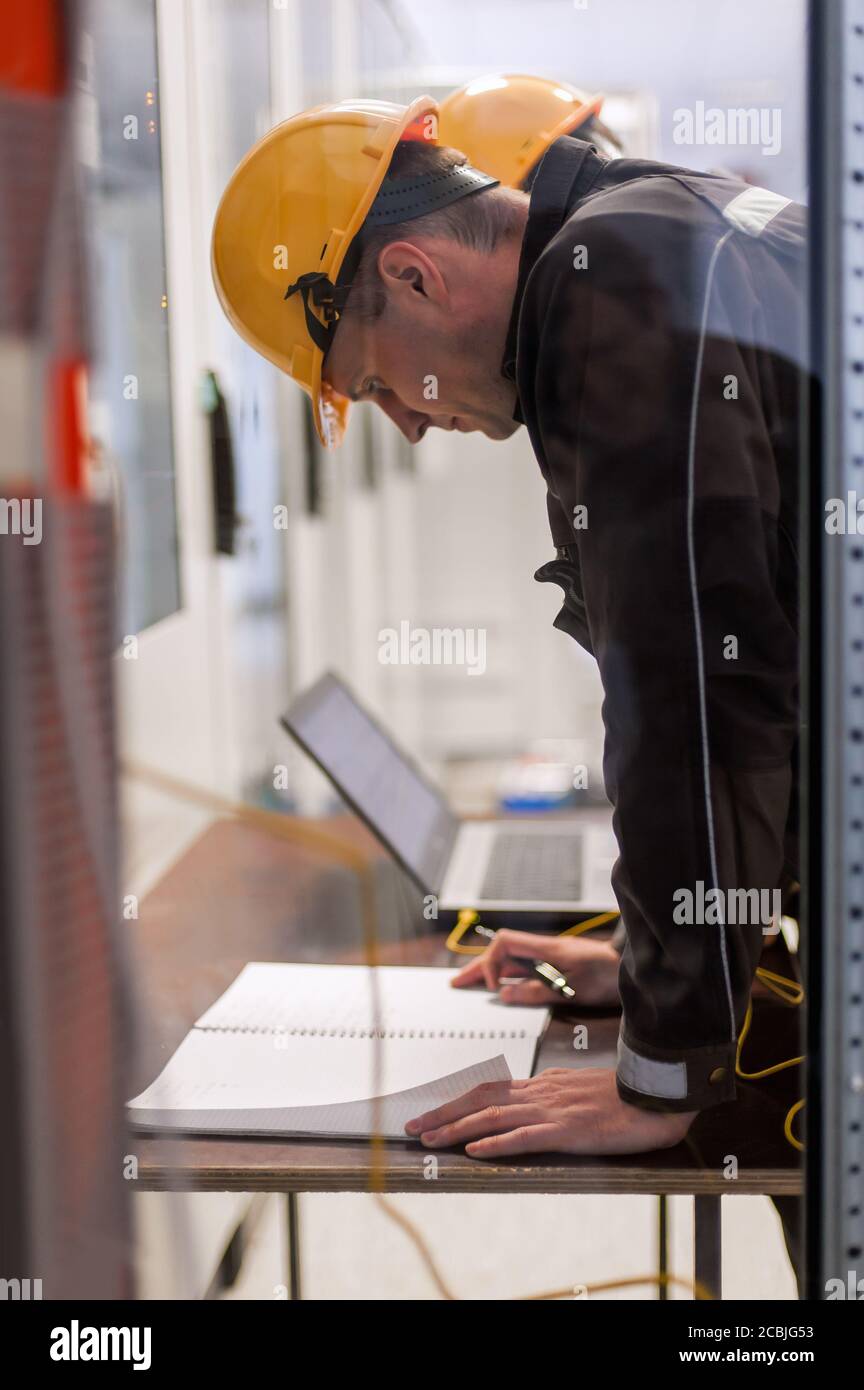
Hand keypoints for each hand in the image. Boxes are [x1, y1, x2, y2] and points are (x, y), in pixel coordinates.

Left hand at [405, 1068, 695, 1156]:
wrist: (658, 1095)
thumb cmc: (626, 1095)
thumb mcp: (582, 1088)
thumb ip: (556, 1092)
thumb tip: (535, 1092)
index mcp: (545, 1083)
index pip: (490, 1088)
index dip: (457, 1099)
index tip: (432, 1110)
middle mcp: (542, 1092)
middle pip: (481, 1098)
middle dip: (443, 1113)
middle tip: (413, 1127)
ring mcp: (553, 1109)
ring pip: (494, 1116)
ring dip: (457, 1128)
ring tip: (430, 1139)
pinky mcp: (569, 1130)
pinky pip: (525, 1136)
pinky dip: (496, 1143)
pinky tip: (476, 1150)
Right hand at [452, 928, 619, 1006]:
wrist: (634, 968)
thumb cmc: (607, 976)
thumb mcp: (571, 989)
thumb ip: (535, 991)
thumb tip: (502, 994)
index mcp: (545, 948)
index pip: (504, 943)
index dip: (491, 961)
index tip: (493, 985)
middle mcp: (544, 950)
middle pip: (503, 953)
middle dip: (479, 967)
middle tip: (457, 983)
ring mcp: (551, 958)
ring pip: (513, 962)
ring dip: (492, 973)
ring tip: (471, 986)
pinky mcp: (559, 967)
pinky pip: (527, 971)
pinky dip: (510, 978)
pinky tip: (502, 988)